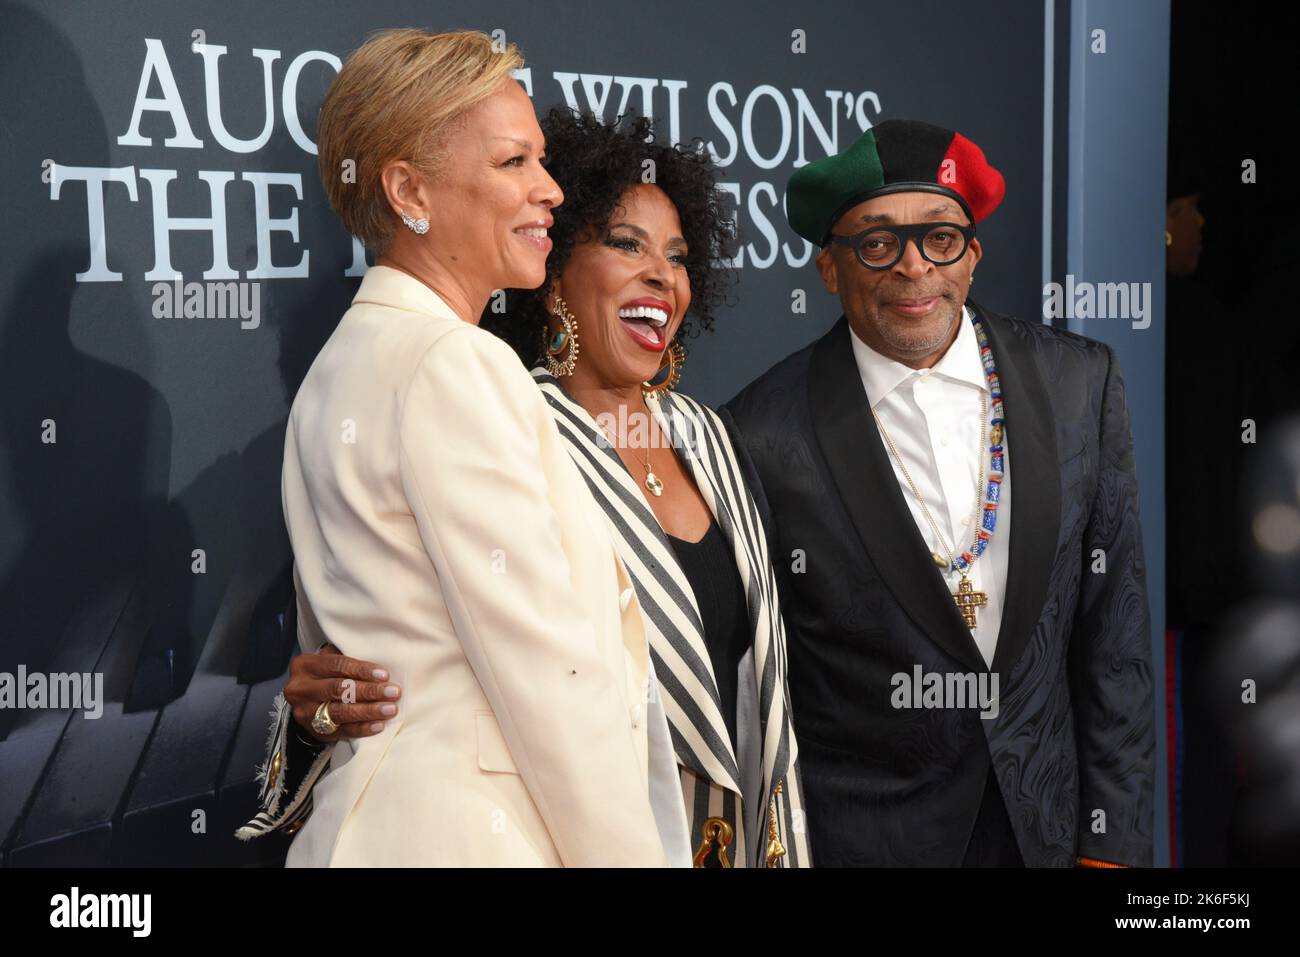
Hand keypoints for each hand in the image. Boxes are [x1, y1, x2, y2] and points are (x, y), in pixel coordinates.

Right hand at [287, 643, 401, 741]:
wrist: (307, 702)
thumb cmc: (327, 674)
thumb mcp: (330, 659)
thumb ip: (349, 657)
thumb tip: (383, 659)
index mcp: (304, 665)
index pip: (337, 665)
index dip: (362, 670)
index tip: (385, 675)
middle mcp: (301, 689)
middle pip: (338, 689)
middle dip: (369, 691)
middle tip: (393, 692)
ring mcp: (305, 712)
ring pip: (340, 712)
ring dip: (369, 711)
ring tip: (390, 709)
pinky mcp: (315, 731)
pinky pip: (342, 731)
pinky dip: (362, 728)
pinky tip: (379, 725)